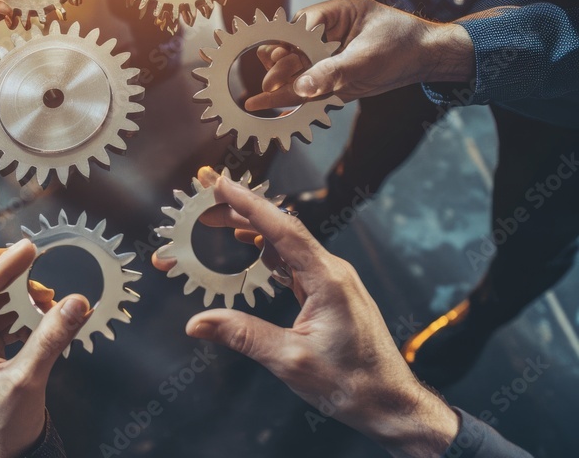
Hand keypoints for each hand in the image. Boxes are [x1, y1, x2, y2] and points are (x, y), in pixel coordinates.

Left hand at [0, 241, 90, 457]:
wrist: (2, 454)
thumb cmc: (3, 425)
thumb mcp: (28, 380)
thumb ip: (51, 338)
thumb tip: (76, 302)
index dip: (2, 266)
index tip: (28, 248)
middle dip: (5, 270)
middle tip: (34, 255)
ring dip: (16, 289)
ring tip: (46, 293)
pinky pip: (1, 314)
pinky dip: (22, 307)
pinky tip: (43, 309)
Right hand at [153, 167, 459, 456]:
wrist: (390, 402)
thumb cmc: (350, 383)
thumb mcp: (290, 361)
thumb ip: (242, 335)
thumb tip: (197, 322)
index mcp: (327, 280)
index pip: (282, 230)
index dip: (249, 204)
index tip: (220, 184)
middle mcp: (332, 271)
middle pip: (281, 229)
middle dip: (240, 212)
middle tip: (204, 203)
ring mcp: (333, 280)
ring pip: (287, 243)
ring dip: (252, 229)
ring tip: (216, 222)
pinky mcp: (331, 292)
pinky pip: (295, 260)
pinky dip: (267, 250)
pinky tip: (251, 249)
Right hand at [245, 0, 475, 110]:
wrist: (428, 58)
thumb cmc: (403, 44)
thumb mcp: (367, 58)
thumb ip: (331, 72)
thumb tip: (299, 88)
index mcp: (333, 14)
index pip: (298, 27)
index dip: (283, 46)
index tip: (273, 64)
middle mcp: (326, 33)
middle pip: (291, 49)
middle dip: (278, 68)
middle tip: (268, 87)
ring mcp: (327, 54)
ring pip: (295, 69)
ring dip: (281, 84)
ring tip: (259, 100)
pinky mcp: (331, 75)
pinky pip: (307, 86)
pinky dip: (292, 97)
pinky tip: (270, 105)